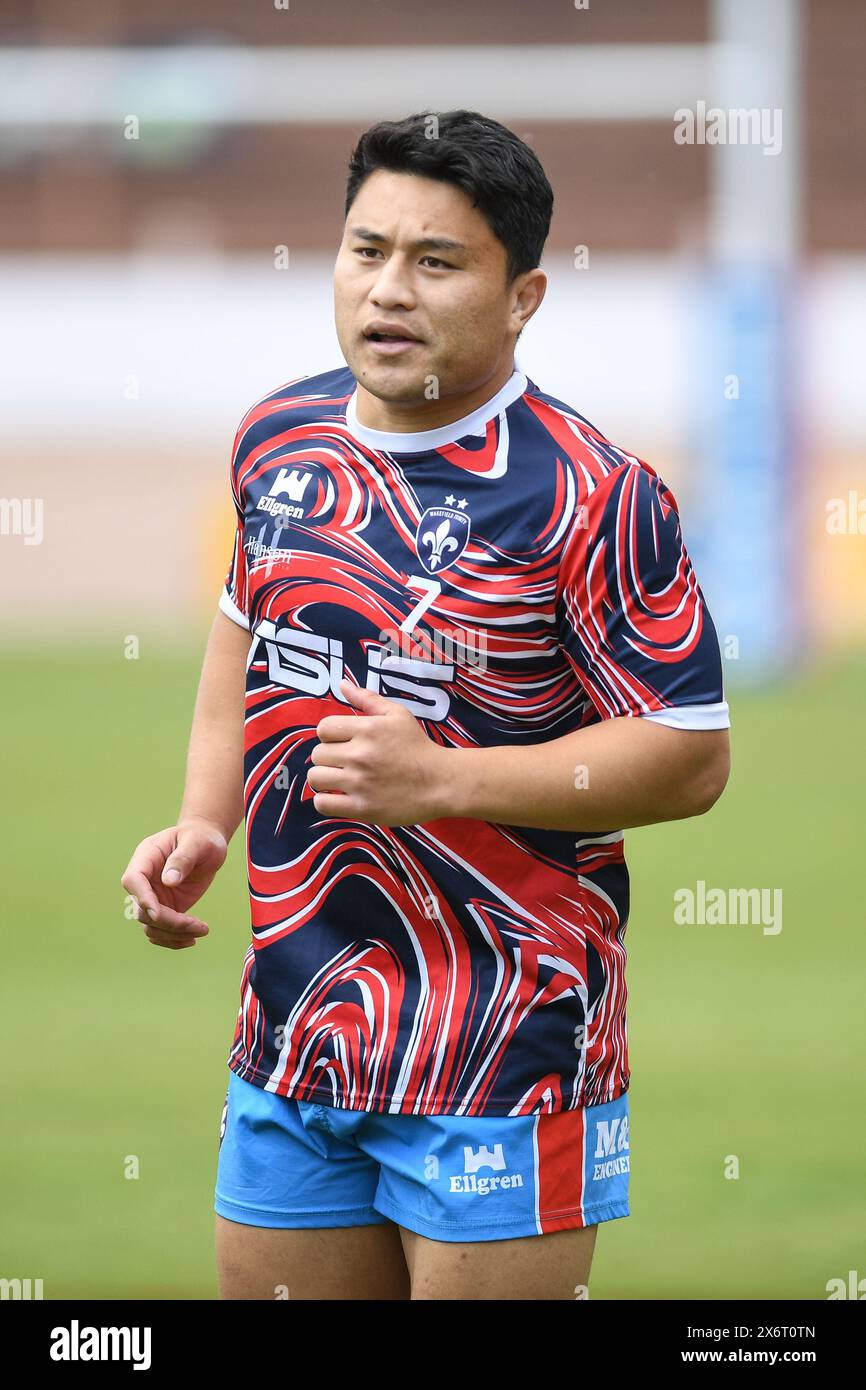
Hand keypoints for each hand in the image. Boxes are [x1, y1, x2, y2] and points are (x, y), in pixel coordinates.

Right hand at [120, 819, 227, 948]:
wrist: (207, 845)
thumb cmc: (201, 838)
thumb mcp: (197, 842)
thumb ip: (182, 858)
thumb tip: (168, 881)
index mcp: (146, 857)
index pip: (133, 880)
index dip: (142, 898)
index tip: (158, 913)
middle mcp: (145, 880)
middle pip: (143, 910)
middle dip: (169, 923)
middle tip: (200, 926)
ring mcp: (153, 896)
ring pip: (150, 926)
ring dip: (173, 935)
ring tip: (202, 931)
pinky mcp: (164, 908)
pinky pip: (160, 930)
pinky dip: (173, 940)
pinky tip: (192, 938)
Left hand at [307, 678, 448, 825]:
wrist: (441, 783)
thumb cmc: (419, 747)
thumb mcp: (397, 715)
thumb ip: (367, 699)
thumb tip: (342, 683)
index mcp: (368, 729)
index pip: (323, 728)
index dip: (330, 735)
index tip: (343, 742)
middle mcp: (360, 755)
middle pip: (318, 754)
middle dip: (329, 757)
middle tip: (345, 762)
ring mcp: (360, 783)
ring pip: (315, 778)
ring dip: (324, 778)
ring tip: (339, 779)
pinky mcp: (362, 808)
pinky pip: (323, 804)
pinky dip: (325, 801)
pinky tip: (339, 796)